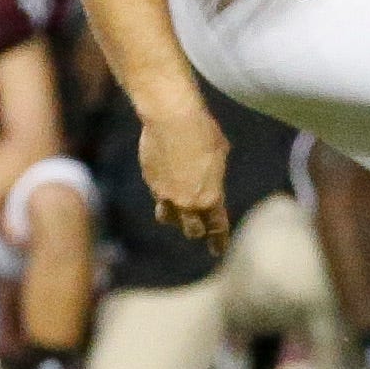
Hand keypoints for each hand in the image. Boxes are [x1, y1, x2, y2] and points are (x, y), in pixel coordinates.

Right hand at [134, 89, 232, 248]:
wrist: (171, 118)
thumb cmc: (204, 131)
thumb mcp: (220, 154)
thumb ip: (215, 174)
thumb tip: (210, 176)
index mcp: (211, 197)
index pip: (216, 228)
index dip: (218, 240)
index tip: (217, 250)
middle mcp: (187, 202)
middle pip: (191, 230)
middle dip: (197, 230)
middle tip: (200, 231)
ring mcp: (165, 194)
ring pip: (168, 218)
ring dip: (175, 218)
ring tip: (178, 214)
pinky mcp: (150, 182)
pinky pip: (157, 196)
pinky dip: (163, 195)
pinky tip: (166, 184)